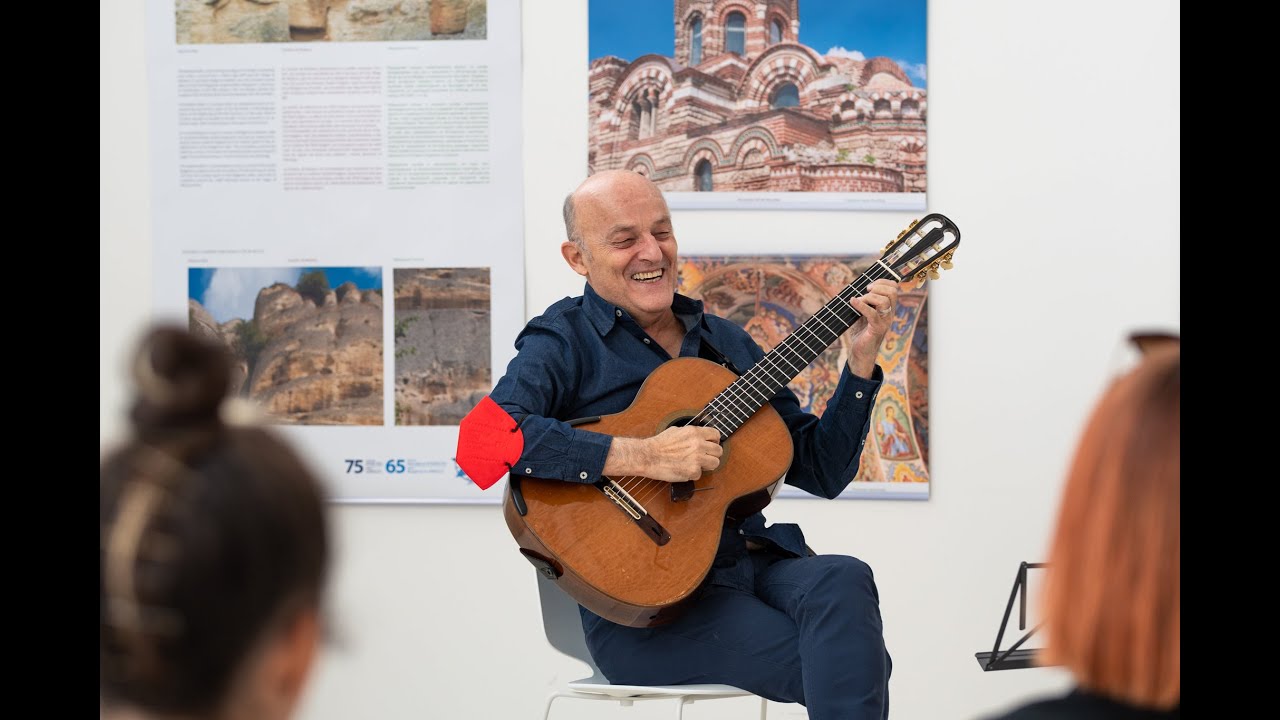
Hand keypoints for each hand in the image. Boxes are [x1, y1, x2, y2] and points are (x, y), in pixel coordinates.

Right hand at [605, 425, 721, 481]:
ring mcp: (697, 458)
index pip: (716, 435)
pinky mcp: (693, 471)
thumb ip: (691, 433)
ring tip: (696, 465)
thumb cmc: (659, 444)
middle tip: (704, 458)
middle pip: (718, 451)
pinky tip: (684, 470)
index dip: (715, 441)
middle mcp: (698, 444)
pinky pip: (700, 474)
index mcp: (695, 432)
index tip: (711, 445)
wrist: (648, 456)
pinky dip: (693, 475)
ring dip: (707, 466)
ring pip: (715, 463)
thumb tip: (699, 436)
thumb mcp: (677, 430)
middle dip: (712, 455)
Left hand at [845, 278, 899, 377]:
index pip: (894, 288)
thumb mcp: (862, 312)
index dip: (883, 281)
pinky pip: (872, 314)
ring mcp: (885, 321)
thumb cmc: (860, 332)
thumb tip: (854, 287)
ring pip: (884, 301)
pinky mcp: (877, 329)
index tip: (869, 285)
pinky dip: (861, 305)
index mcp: (888, 307)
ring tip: (858, 301)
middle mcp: (889, 313)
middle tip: (866, 291)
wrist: (860, 352)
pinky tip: (853, 302)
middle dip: (878, 286)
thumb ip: (863, 300)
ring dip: (869, 296)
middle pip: (892, 292)